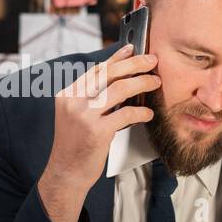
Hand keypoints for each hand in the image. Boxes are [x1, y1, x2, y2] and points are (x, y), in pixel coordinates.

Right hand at [37, 44, 159, 221]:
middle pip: (109, 74)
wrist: (66, 173)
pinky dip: (140, 112)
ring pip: (119, 89)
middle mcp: (73, 102)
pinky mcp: (97, 132)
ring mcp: (84, 116)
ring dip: (142, 83)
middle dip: (135, 64)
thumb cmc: (75, 145)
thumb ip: (91, 97)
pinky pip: (125, 114)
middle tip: (152, 61)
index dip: (116, 58)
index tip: (132, 49)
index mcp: (67, 95)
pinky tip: (148, 113)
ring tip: (155, 82)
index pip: (96, 70)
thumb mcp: (76, 115)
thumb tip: (120, 78)